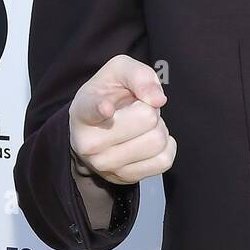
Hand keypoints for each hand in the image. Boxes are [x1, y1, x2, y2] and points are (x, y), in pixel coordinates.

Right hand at [69, 54, 175, 184]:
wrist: (95, 129)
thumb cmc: (108, 95)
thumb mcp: (118, 71)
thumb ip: (138, 75)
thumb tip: (158, 100)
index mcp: (84, 111)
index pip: (92, 109)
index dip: (101, 108)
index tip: (106, 109)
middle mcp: (89, 142)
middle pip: (147, 119)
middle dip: (151, 110)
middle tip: (138, 109)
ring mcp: (105, 165)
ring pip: (158, 141)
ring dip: (159, 128)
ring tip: (142, 126)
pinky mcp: (124, 178)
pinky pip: (164, 160)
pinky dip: (166, 146)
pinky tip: (149, 139)